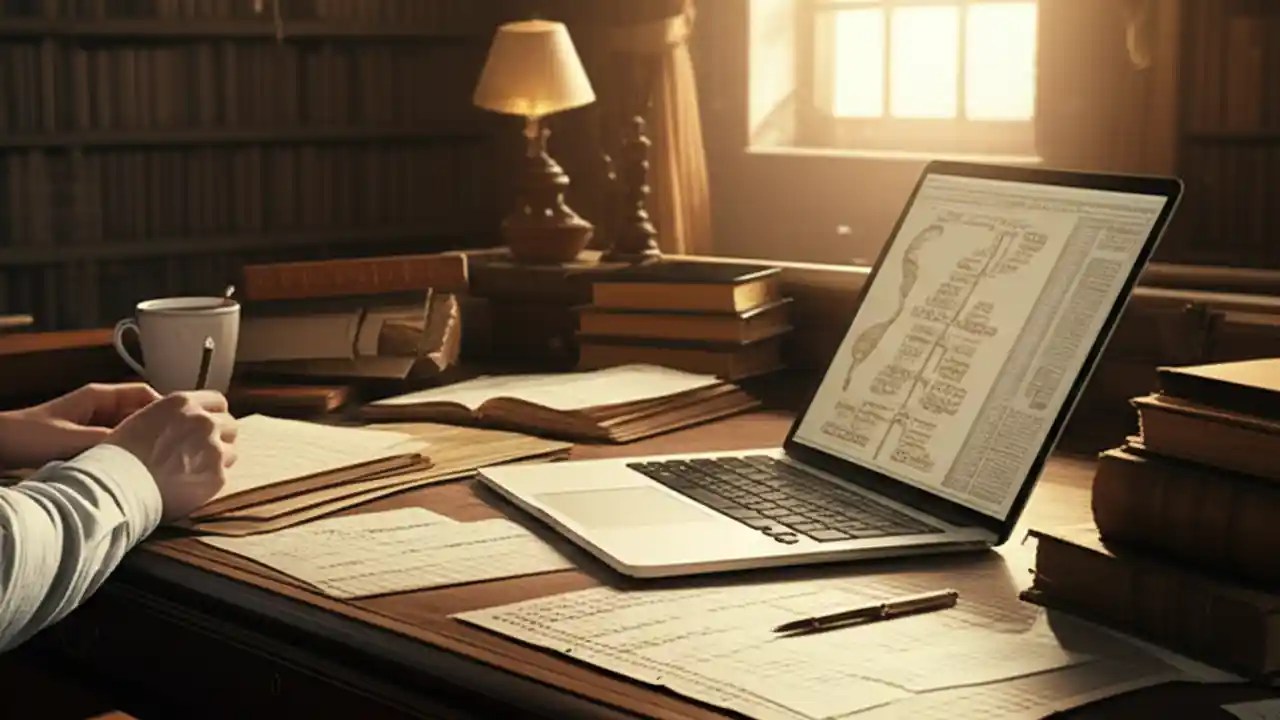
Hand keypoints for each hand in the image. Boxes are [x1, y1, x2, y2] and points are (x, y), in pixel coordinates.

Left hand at [0, 383, 160, 467]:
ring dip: (142, 442)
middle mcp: (100, 406)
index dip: (166, 407)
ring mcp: (93, 423)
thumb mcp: (72, 439)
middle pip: (141, 411)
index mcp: (99, 396)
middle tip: (176, 446)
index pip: (145, 393)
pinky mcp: (86, 440)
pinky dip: (127, 452)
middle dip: (158, 427)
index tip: (181, 427)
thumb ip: (107, 440)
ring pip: (130, 429)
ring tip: (160, 459)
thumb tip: (143, 449)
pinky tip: (135, 468)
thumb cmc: (30, 435)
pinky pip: (116, 443)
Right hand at [105, 391, 238, 521]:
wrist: (117, 485)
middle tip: (203, 450)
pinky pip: (225, 473)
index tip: (207, 425)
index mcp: (182, 403)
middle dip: (219, 435)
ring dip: (219, 457)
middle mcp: (202, 421)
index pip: (218, 402)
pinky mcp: (217, 475)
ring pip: (231, 449)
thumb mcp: (144, 418)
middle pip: (229, 424)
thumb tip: (189, 418)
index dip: (213, 414)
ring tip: (196, 468)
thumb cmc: (120, 455)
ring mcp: (213, 449)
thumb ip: (173, 414)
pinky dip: (212, 478)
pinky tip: (193, 483)